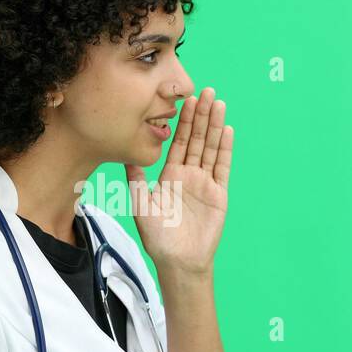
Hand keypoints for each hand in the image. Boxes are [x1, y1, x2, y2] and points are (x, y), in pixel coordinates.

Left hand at [125, 87, 232, 276]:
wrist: (178, 261)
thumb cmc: (157, 237)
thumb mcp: (141, 204)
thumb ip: (136, 178)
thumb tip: (125, 153)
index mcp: (170, 175)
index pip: (178, 142)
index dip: (183, 121)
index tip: (186, 100)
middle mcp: (189, 175)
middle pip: (197, 139)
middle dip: (201, 116)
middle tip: (206, 90)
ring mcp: (205, 183)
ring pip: (211, 148)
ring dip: (215, 126)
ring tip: (219, 103)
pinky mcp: (219, 193)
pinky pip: (222, 167)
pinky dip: (225, 149)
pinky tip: (227, 131)